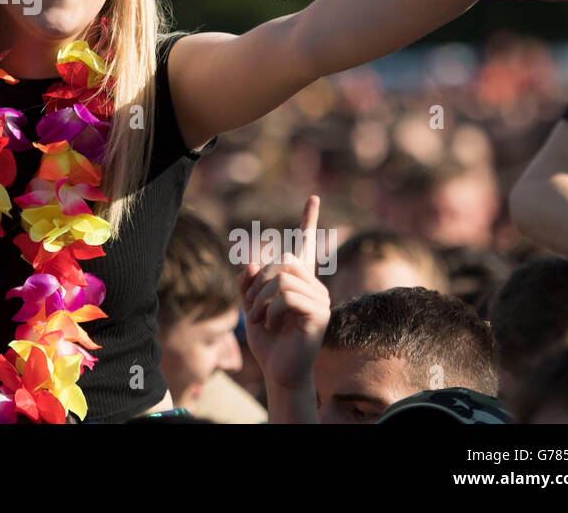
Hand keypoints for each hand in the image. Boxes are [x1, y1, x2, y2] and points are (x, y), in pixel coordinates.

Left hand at [237, 194, 330, 391]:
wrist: (278, 370)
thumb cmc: (267, 339)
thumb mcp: (249, 305)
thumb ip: (248, 282)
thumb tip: (252, 261)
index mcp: (298, 280)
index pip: (305, 244)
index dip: (309, 220)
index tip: (313, 197)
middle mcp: (313, 285)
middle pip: (282, 261)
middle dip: (259, 283)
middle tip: (252, 307)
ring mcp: (319, 298)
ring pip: (282, 278)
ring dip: (261, 299)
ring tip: (260, 318)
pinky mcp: (319, 313)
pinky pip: (287, 296)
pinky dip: (270, 310)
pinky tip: (271, 324)